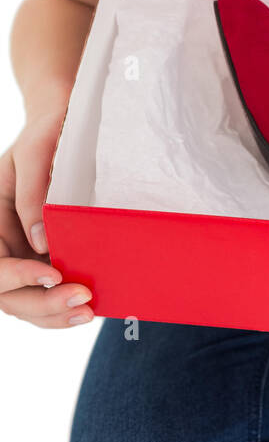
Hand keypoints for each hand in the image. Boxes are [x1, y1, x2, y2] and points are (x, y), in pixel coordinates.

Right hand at [0, 114, 93, 327]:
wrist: (63, 127)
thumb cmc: (47, 134)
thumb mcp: (35, 153)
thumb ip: (33, 195)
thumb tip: (42, 244)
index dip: (18, 276)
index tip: (52, 275)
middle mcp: (3, 244)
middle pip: (8, 294)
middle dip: (42, 304)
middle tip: (82, 300)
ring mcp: (22, 256)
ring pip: (26, 302)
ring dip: (54, 314)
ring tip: (87, 311)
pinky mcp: (44, 260)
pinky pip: (46, 293)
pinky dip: (62, 306)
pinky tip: (87, 307)